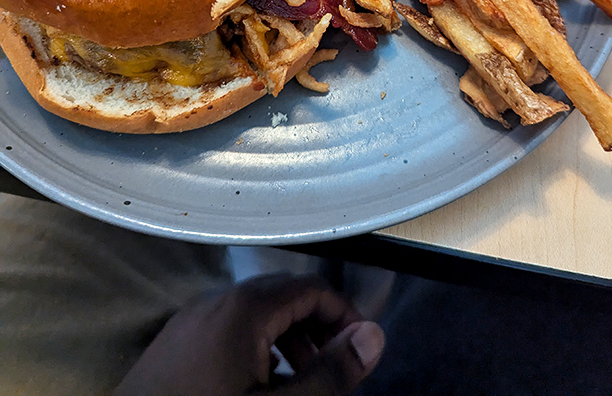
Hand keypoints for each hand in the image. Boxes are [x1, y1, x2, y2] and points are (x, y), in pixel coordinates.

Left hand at [113, 273, 385, 395]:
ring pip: (256, 314)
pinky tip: (260, 387)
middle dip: (319, 328)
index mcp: (244, 308)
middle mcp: (216, 301)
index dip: (344, 316)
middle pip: (284, 296)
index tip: (361, 352)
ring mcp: (191, 320)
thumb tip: (374, 337)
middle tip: (337, 369)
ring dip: (289, 340)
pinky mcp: (175, 343)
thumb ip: (328, 374)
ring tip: (304, 383)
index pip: (311, 287)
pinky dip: (257, 348)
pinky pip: (229, 330)